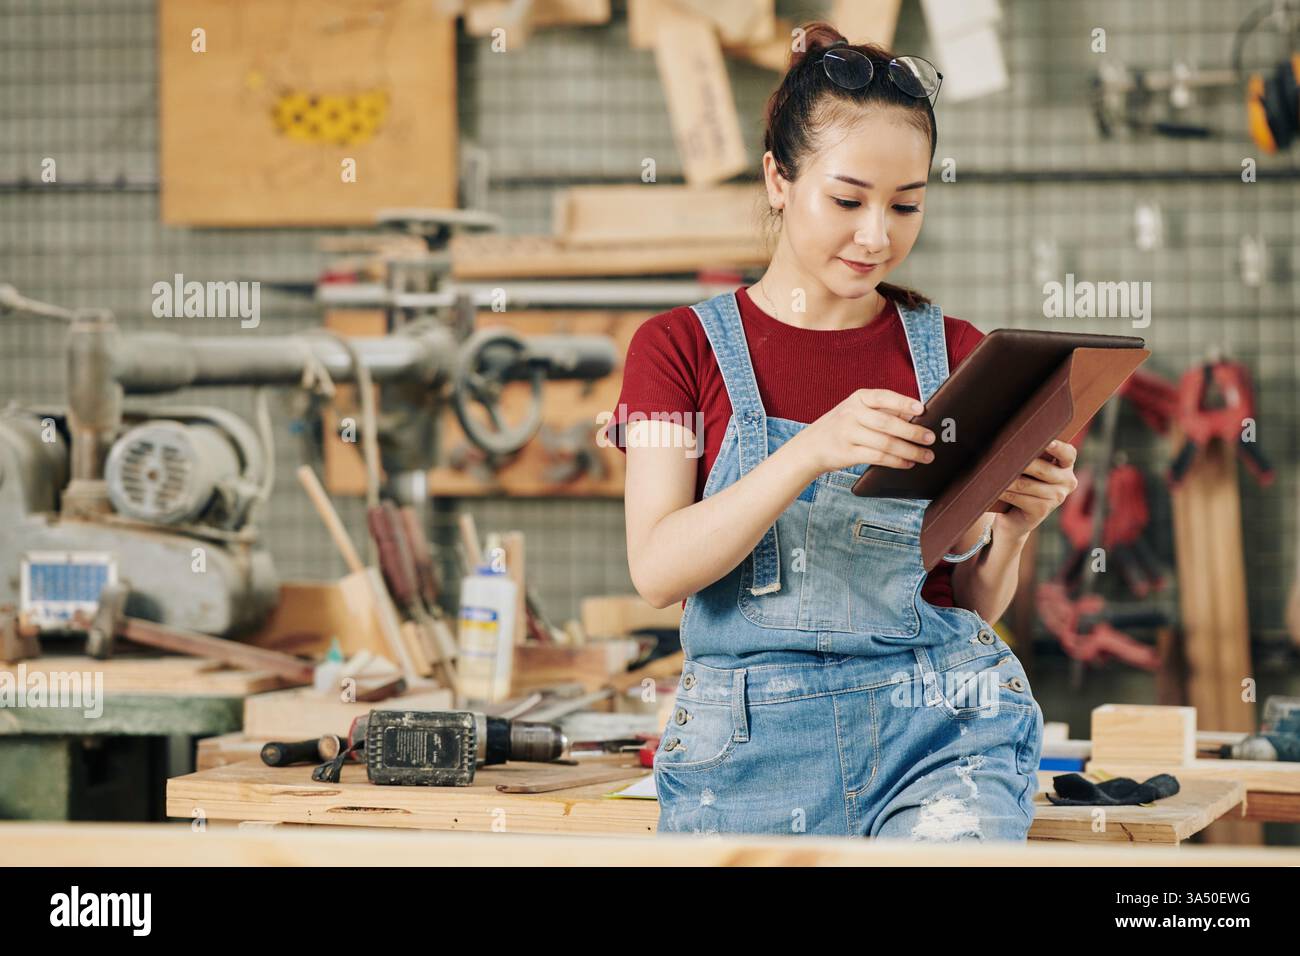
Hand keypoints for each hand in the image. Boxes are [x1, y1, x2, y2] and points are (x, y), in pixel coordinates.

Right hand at [791, 388, 935, 477]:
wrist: (810, 447)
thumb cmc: (842, 427)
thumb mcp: (857, 411)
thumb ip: (883, 412)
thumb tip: (917, 418)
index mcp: (858, 399)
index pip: (884, 397)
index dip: (904, 403)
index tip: (923, 409)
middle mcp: (852, 414)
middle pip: (888, 423)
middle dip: (913, 432)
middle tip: (931, 438)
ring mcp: (848, 433)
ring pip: (885, 443)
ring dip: (909, 451)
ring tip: (925, 456)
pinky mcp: (847, 453)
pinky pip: (878, 458)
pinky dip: (896, 461)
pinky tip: (908, 463)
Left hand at [995, 439, 1078, 539]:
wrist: (1015, 518)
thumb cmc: (1021, 483)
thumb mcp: (1029, 467)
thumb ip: (1030, 455)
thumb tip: (1013, 443)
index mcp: (1066, 466)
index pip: (1068, 454)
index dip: (1059, 448)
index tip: (1048, 442)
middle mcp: (1067, 482)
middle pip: (1042, 469)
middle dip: (1019, 463)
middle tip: (1001, 456)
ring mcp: (1056, 498)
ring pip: (1025, 484)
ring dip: (1006, 480)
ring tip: (992, 473)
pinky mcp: (1042, 511)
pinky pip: (1019, 498)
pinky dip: (1004, 493)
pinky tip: (994, 490)